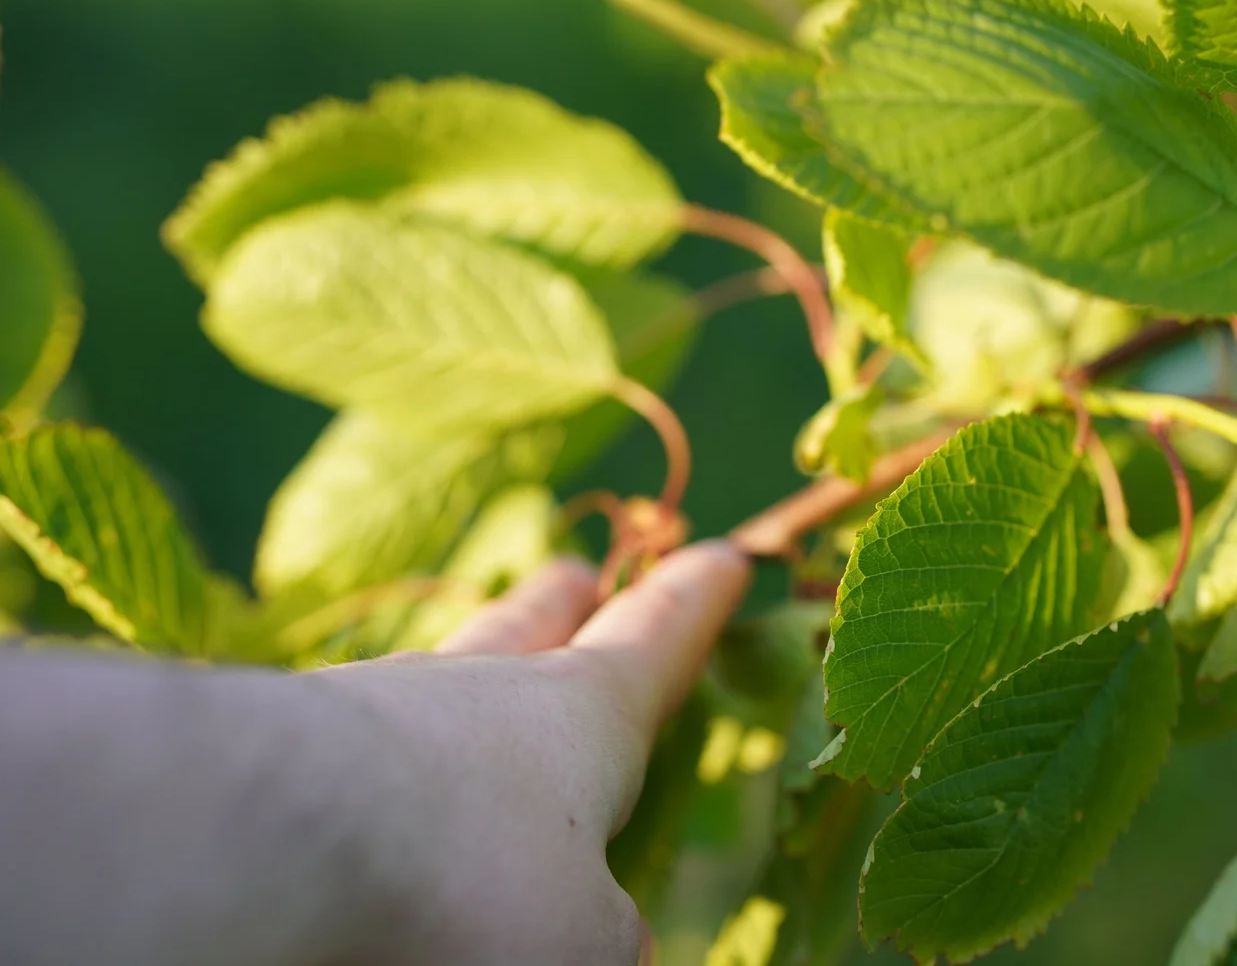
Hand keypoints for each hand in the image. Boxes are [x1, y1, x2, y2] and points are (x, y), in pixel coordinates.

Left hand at [309, 540, 750, 965]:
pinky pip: (357, 740)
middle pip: (532, 630)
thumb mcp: (577, 942)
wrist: (267, 844)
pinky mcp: (287, 754)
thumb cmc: (469, 881)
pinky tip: (364, 785)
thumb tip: (609, 941)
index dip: (694, 604)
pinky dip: (382, 753)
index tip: (723, 554)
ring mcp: (375, 713)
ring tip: (474, 667)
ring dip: (468, 665)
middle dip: (563, 605)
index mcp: (577, 717)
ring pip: (439, 675)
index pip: (654, 642)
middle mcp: (478, 693)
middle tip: (576, 571)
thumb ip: (604, 937)